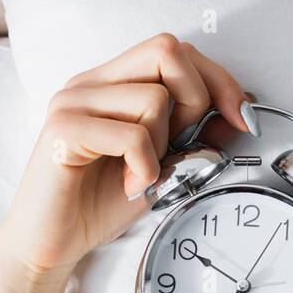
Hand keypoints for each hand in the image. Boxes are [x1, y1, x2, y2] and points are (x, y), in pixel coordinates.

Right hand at [0, 32, 252, 292]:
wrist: (51, 243)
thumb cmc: (98, 205)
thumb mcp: (162, 166)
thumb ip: (193, 137)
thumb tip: (238, 116)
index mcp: (111, 83)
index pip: (174, 49)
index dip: (217, 79)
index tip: (241, 119)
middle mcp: (90, 83)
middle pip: (167, 51)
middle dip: (195, 101)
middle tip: (180, 147)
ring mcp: (73, 101)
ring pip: (153, 99)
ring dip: (161, 147)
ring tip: (140, 175)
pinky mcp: (63, 130)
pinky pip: (132, 136)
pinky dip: (144, 167)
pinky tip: (131, 186)